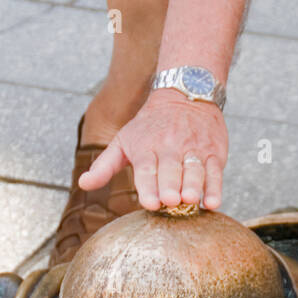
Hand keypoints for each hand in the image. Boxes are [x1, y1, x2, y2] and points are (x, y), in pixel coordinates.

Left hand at [79, 90, 227, 210]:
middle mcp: (170, 148)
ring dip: (193, 186)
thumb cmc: (149, 126)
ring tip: (190, 200)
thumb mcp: (123, 141)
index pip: (146, 169)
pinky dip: (215, 187)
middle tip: (170, 201)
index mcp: (146, 147)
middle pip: (170, 170)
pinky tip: (213, 203)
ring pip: (194, 170)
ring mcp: (193, 150)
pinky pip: (215, 172)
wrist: (184, 93)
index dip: (148, 186)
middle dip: (170, 186)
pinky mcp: (213, 152)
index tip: (150, 204)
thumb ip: (104, 166)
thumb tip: (83, 184)